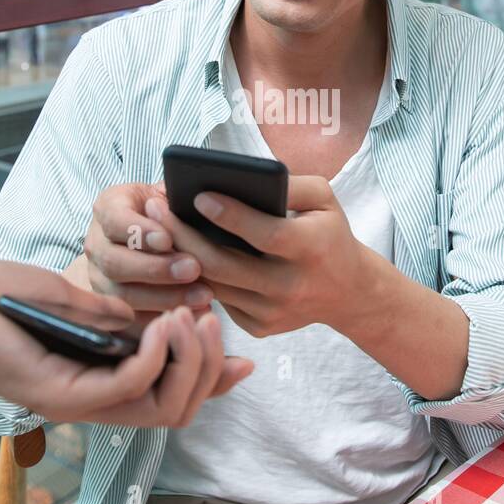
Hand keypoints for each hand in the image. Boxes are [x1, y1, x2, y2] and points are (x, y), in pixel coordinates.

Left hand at [0, 261, 253, 426]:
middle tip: (214, 323)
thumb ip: (118, 318)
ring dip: (190, 365)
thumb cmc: (1, 303)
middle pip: (179, 410)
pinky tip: (164, 323)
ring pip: (163, 407)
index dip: (213, 382)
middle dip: (209, 370)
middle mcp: (98, 401)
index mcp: (104, 380)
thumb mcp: (77, 303)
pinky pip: (129, 387)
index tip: (247, 362)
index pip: (172, 395)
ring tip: (194, 320)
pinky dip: (157, 357)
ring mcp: (81, 404)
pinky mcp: (64, 397)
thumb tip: (165, 319)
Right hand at [83, 180, 212, 322]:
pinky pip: (130, 321)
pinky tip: (192, 316)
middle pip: (116, 262)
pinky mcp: (110, 307)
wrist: (139, 240)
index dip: (140, 231)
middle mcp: (97, 244)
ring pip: (123, 295)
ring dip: (165, 298)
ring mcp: (98, 278)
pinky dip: (162, 321)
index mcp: (108, 208)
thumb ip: (175, 198)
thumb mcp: (166, 196)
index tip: (168, 238)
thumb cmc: (162, 213)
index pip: (115, 219)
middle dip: (157, 269)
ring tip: (203, 296)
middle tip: (193, 269)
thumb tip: (194, 196)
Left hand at [144, 176, 368, 338]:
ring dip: (180, 256)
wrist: (348, 292)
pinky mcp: (260, 327)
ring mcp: (274, 313)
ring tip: (156, 226)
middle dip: (184, 235)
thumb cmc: (329, 233)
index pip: (265, 234)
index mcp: (312, 249)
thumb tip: (242, 175)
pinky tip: (176, 253)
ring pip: (214, 284)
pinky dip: (196, 277)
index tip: (197, 195)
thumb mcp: (324, 200)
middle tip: (155, 207)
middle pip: (225, 264)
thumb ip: (290, 184)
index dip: (230, 216)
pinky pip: (219, 299)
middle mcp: (292, 286)